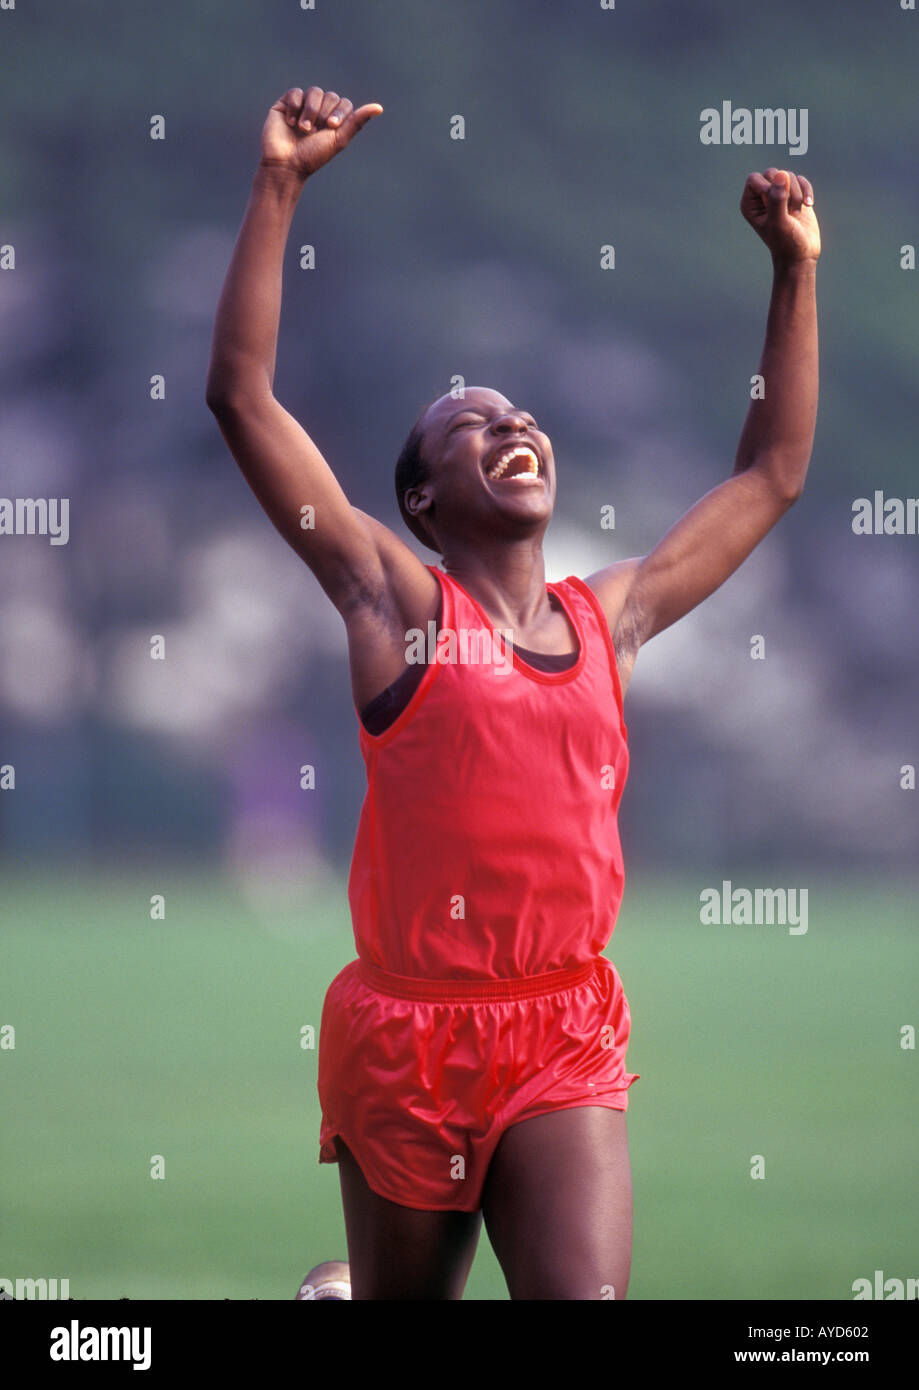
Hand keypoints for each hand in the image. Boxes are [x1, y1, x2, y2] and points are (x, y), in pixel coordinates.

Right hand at [260, 86, 382, 179]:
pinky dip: (295, 107)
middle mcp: (319, 110)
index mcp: (333, 119)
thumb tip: (380, 107)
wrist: (287, 164)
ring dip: (311, 111)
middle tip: (314, 131)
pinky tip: (291, 123)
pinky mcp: (285, 103)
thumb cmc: (313, 156)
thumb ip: (356, 122)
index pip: (344, 103)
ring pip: (314, 92)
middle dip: (324, 113)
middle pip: (330, 96)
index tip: (331, 127)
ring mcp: (302, 106)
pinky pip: (295, 93)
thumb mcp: (338, 139)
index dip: (339, 112)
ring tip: (303, 129)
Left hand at [741, 168, 820, 264]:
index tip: (776, 206)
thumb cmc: (785, 242)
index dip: (768, 188)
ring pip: (787, 175)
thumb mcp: (779, 222)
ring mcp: (778, 194)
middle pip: (772, 173)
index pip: (754, 179)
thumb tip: (781, 174)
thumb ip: (777, 198)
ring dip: (796, 194)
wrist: (801, 254)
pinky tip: (809, 206)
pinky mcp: (794, 194)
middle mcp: (761, 197)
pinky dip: (806, 190)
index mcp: (750, 204)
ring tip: (795, 214)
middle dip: (785, 190)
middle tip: (788, 212)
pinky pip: (800, 179)